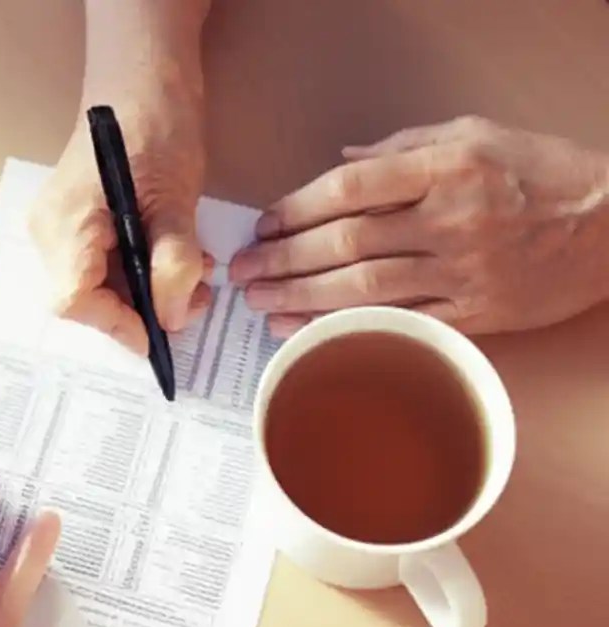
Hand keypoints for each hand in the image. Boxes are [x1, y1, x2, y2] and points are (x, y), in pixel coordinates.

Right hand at [29, 99, 213, 354]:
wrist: (143, 79)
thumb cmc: (156, 127)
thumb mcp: (176, 201)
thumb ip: (172, 265)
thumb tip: (170, 320)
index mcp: (65, 223)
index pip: (75, 300)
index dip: (117, 325)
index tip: (161, 337)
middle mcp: (50, 232)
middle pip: (85, 298)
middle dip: (141, 310)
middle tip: (194, 302)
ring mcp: (59, 228)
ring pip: (97, 285)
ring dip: (147, 291)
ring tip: (195, 276)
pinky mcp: (76, 224)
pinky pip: (102, 264)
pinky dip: (140, 272)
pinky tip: (177, 259)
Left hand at [231, 117, 608, 335]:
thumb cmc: (542, 172)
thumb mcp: (475, 134)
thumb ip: (403, 147)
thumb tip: (340, 164)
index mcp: (445, 170)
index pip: (351, 190)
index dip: (297, 209)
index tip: (263, 224)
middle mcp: (449, 220)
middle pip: (346, 243)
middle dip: (284, 259)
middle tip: (242, 271)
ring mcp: (463, 271)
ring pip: (365, 288)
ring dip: (302, 298)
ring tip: (259, 302)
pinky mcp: (476, 313)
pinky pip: (401, 323)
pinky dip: (349, 329)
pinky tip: (307, 332)